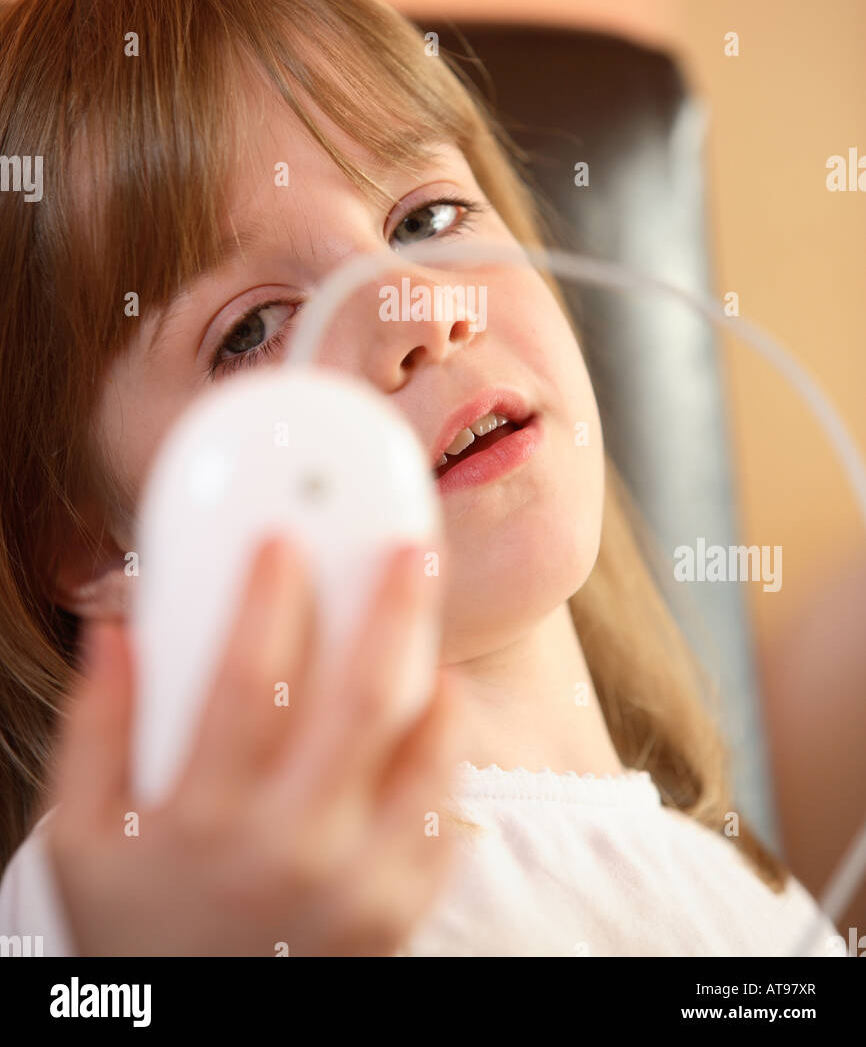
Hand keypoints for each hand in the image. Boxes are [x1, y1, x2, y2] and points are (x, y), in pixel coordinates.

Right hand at [45, 535, 461, 955]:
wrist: (191, 1036)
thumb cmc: (136, 928)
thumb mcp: (81, 837)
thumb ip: (96, 727)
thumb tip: (116, 629)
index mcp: (205, 817)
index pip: (250, 678)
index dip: (270, 596)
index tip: (285, 539)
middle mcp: (291, 848)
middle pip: (363, 697)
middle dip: (392, 606)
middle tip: (408, 551)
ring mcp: (356, 885)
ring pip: (425, 752)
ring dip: (435, 678)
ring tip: (429, 631)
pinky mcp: (399, 914)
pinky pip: (446, 817)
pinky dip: (447, 754)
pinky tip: (436, 713)